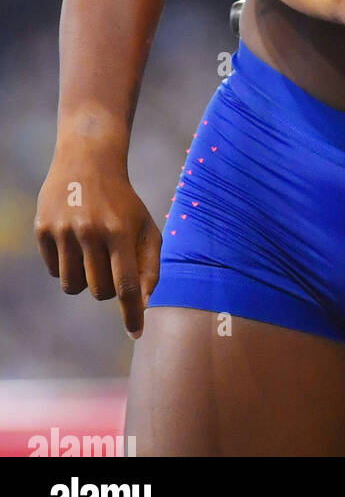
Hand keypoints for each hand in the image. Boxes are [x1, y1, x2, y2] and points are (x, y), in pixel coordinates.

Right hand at [35, 147, 160, 337]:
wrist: (89, 162)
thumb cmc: (123, 203)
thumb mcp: (145, 226)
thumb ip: (150, 264)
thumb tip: (145, 302)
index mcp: (121, 230)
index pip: (126, 285)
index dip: (132, 313)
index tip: (136, 334)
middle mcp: (91, 231)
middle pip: (98, 291)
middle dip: (107, 289)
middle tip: (111, 266)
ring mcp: (64, 230)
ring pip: (72, 286)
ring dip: (84, 281)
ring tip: (91, 256)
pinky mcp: (42, 229)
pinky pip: (53, 271)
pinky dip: (65, 265)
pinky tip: (73, 242)